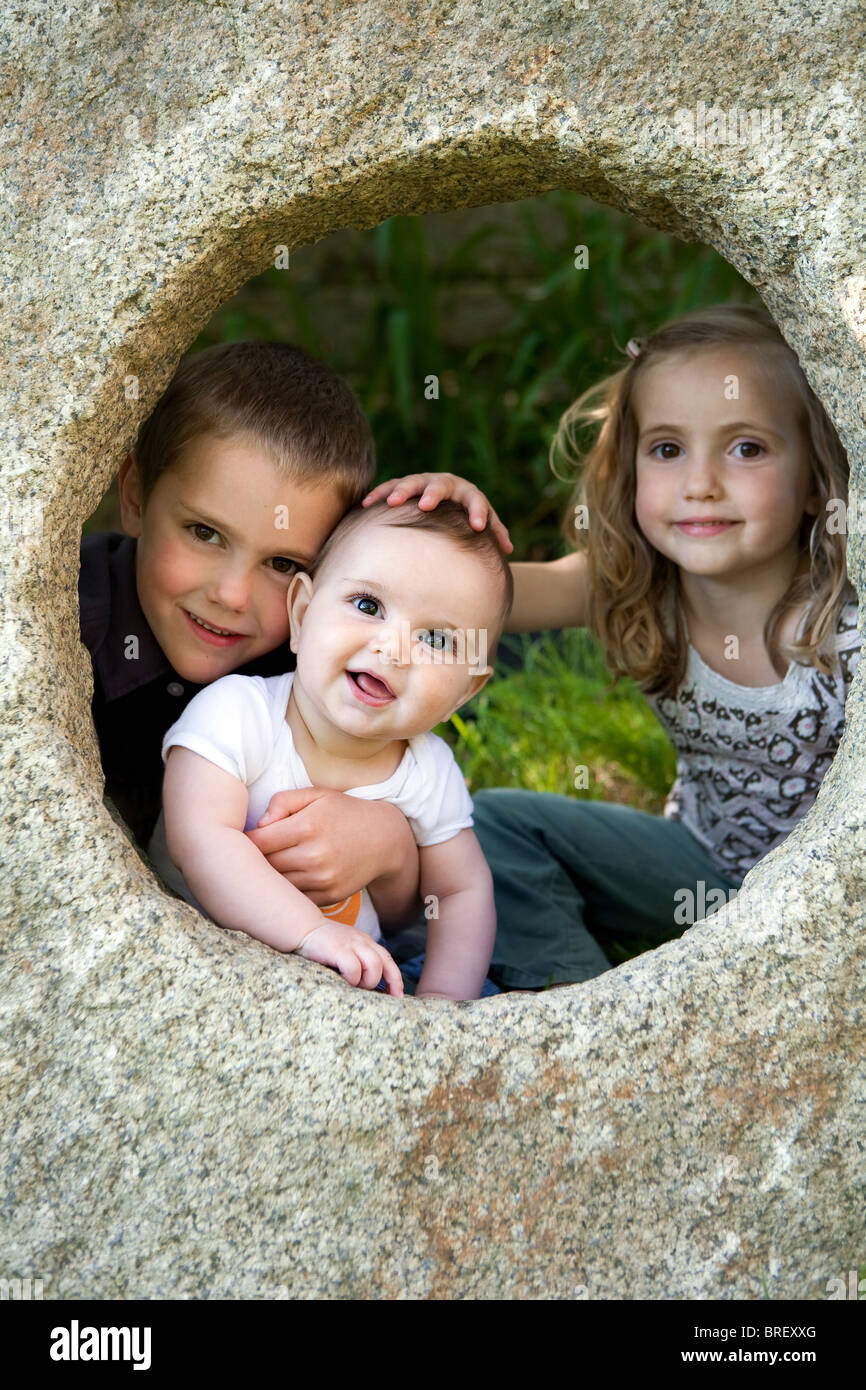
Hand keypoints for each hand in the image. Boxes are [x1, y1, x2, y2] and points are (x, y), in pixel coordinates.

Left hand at [245, 788, 416, 908]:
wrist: (385, 840)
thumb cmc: (345, 813)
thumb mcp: (317, 795)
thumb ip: (283, 801)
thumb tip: (260, 824)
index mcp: (307, 826)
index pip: (258, 841)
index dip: (244, 841)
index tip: (240, 840)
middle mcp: (314, 855)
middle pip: (265, 864)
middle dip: (253, 860)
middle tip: (244, 856)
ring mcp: (323, 879)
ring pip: (278, 884)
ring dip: (268, 878)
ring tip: (263, 868)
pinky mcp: (330, 896)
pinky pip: (296, 898)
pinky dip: (287, 892)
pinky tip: (285, 880)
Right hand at [297, 920, 403, 994]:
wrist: (303, 927)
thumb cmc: (322, 944)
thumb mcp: (345, 948)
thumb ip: (357, 960)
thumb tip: (368, 986)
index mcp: (366, 942)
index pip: (388, 960)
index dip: (395, 980)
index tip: (397, 996)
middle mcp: (362, 942)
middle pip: (386, 963)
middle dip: (383, 982)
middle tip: (374, 995)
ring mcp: (351, 944)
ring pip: (374, 966)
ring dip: (367, 981)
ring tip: (354, 986)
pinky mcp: (339, 950)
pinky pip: (354, 968)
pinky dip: (351, 979)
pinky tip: (342, 981)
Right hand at [362, 472, 512, 553]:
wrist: (450, 494)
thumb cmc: (468, 513)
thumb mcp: (483, 520)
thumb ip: (495, 531)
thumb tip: (509, 550)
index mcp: (468, 493)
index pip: (476, 500)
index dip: (478, 512)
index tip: (478, 528)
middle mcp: (447, 483)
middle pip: (441, 485)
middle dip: (433, 494)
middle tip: (426, 506)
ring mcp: (425, 481)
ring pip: (413, 481)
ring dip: (402, 491)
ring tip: (392, 503)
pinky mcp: (406, 485)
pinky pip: (390, 486)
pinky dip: (379, 494)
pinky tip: (365, 504)